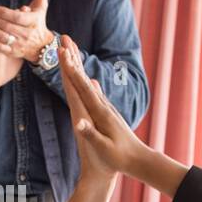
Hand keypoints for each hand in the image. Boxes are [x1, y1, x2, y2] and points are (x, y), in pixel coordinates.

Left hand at [0, 0, 53, 62]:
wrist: (42, 46)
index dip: (5, 13)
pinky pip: (0, 47)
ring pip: (2, 37)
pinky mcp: (13, 52)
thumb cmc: (39, 23)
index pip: (18, 18)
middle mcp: (27, 34)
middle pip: (7, 26)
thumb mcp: (41, 8)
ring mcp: (19, 44)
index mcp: (33, 22)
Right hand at [60, 35, 144, 179]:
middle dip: (73, 59)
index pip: (82, 87)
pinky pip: (95, 95)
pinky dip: (89, 85)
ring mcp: (107, 109)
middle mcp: (103, 106)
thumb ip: (90, 134)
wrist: (139, 161)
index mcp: (100, 113)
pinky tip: (91, 80)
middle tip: (64, 40)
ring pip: (89, 84)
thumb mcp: (103, 149)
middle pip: (84, 78)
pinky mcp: (108, 114)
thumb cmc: (120, 159)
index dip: (71, 70)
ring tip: (72, 54)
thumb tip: (78, 123)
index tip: (62, 53)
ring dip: (80, 68)